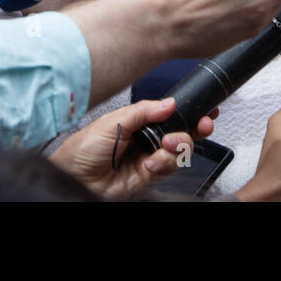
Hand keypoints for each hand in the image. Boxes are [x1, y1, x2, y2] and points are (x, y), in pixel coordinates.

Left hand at [51, 98, 210, 200]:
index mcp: (139, 121)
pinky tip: (151, 162)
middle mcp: (147, 139)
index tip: (206, 109)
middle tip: (201, 125)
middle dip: (195, 128)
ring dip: (177, 146)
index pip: (171, 114)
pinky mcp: (149, 176)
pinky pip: (169, 168)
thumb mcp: (114, 120)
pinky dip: (165, 164)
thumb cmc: (83, 148)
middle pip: (182, 132)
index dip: (190, 112)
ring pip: (180, 150)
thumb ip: (144, 110)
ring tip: (163, 147)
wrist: (74, 177)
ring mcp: (149, 158)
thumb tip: (169, 103)